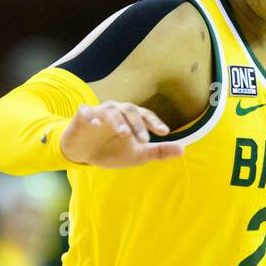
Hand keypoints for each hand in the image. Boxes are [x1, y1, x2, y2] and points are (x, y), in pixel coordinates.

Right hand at [59, 102, 183, 168]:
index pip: (145, 115)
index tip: (164, 132)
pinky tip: (96, 126)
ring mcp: (98, 112)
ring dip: (118, 121)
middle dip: (138, 124)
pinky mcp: (81, 117)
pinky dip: (91, 118)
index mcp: (130, 117)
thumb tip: (183, 150)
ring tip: (124, 133)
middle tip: (144, 140)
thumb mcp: (137, 154)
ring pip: (110, 111)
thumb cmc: (112, 150)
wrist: (83, 154)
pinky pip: (86, 113)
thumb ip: (159, 151)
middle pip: (129, 110)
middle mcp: (116, 111)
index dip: (154, 122)